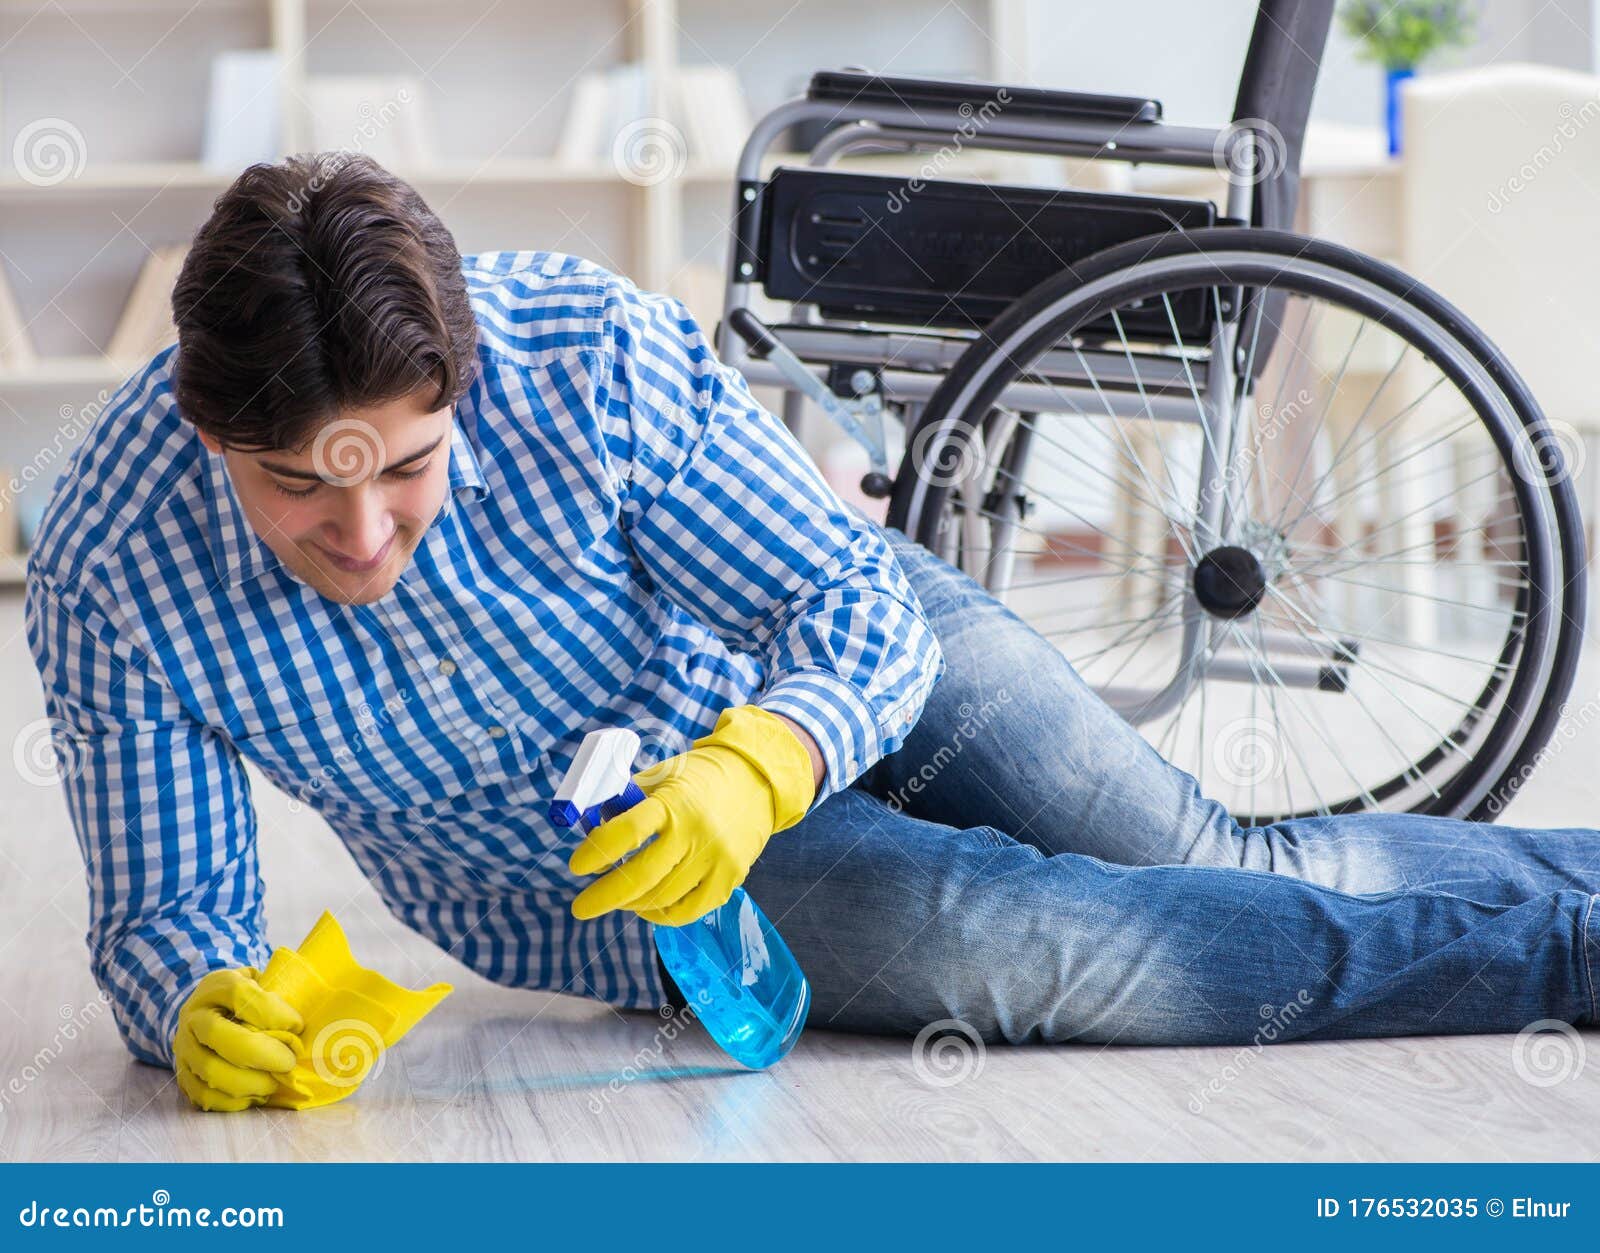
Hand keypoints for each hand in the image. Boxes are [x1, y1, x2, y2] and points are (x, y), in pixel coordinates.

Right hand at [174, 968, 303, 1112]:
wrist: (206, 1011)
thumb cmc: (247, 998)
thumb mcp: (261, 983)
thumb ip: (279, 995)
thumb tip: (307, 1021)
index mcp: (216, 986)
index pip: (241, 996)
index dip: (273, 1013)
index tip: (298, 1025)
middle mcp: (193, 1016)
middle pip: (220, 1036)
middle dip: (262, 1054)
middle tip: (289, 1062)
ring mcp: (183, 1048)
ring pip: (211, 1071)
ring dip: (250, 1082)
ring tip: (275, 1082)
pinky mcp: (182, 1076)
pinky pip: (205, 1096)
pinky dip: (235, 1101)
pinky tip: (257, 1094)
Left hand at [569, 705, 815, 925]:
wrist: (756, 781)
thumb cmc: (698, 779)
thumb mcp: (659, 778)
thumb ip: (625, 803)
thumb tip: (589, 832)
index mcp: (674, 802)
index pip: (628, 831)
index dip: (597, 851)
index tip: (576, 866)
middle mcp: (696, 833)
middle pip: (641, 877)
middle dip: (603, 897)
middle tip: (581, 907)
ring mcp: (715, 860)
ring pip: (660, 899)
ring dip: (630, 903)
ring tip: (618, 898)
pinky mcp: (730, 880)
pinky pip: (687, 912)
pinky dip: (660, 915)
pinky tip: (646, 907)